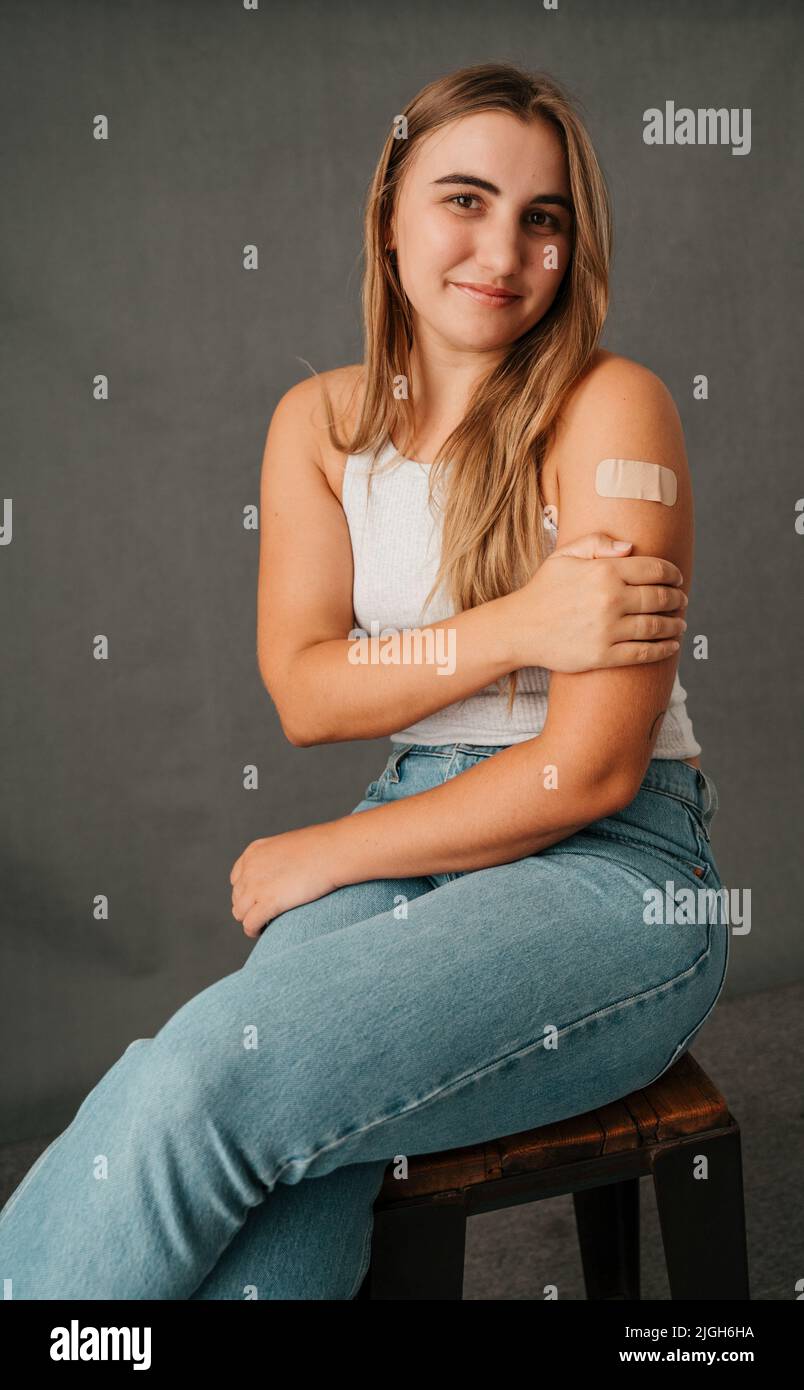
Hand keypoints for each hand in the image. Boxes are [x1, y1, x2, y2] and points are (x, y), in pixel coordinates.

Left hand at [230, 823, 338, 938]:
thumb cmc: (322, 848)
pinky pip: (249, 924)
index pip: (237, 878)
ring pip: (239, 912)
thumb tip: (283, 876)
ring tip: (264, 925)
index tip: (259, 899)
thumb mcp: (291, 847)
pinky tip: (262, 931)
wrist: (332, 852)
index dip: (247, 891)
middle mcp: (249, 868)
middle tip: (266, 913)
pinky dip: (253, 930)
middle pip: (237, 896)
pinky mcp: (267, 903)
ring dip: (250, 919)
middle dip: (249, 906)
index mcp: (254, 852)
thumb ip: (280, 860)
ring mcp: (255, 886)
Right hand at [506, 532, 687, 672]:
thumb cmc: (543, 590)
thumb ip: (596, 543)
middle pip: (659, 598)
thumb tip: (630, 548)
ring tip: (680, 624)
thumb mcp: (563, 556)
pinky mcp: (603, 655)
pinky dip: (663, 649)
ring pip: (656, 626)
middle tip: (681, 601)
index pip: (653, 570)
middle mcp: (610, 599)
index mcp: (604, 571)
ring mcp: (608, 630)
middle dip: (677, 599)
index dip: (672, 574)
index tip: (677, 579)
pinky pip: (643, 653)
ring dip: (675, 625)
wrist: (519, 629)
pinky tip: (671, 646)